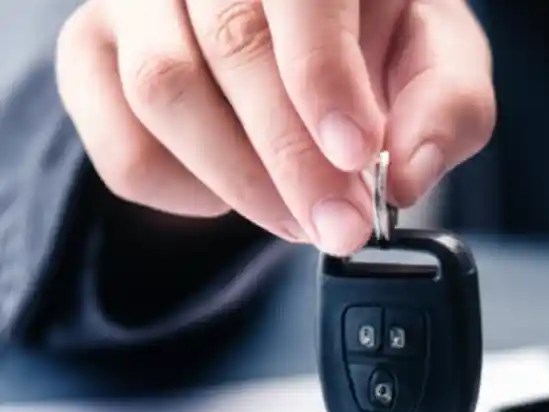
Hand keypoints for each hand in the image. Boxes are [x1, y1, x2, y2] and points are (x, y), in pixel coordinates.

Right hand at [55, 0, 495, 254]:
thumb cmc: (377, 39)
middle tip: (342, 225)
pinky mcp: (91, 53)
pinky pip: (121, 147)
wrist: (306, 45)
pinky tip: (240, 193)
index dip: (322, 75)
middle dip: (292, 158)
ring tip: (304, 220)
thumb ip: (449, 107)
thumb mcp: (437, 61)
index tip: (357, 153)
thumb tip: (410, 172)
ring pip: (161, 91)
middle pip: (230, 46)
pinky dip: (189, 197)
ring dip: (243, 183)